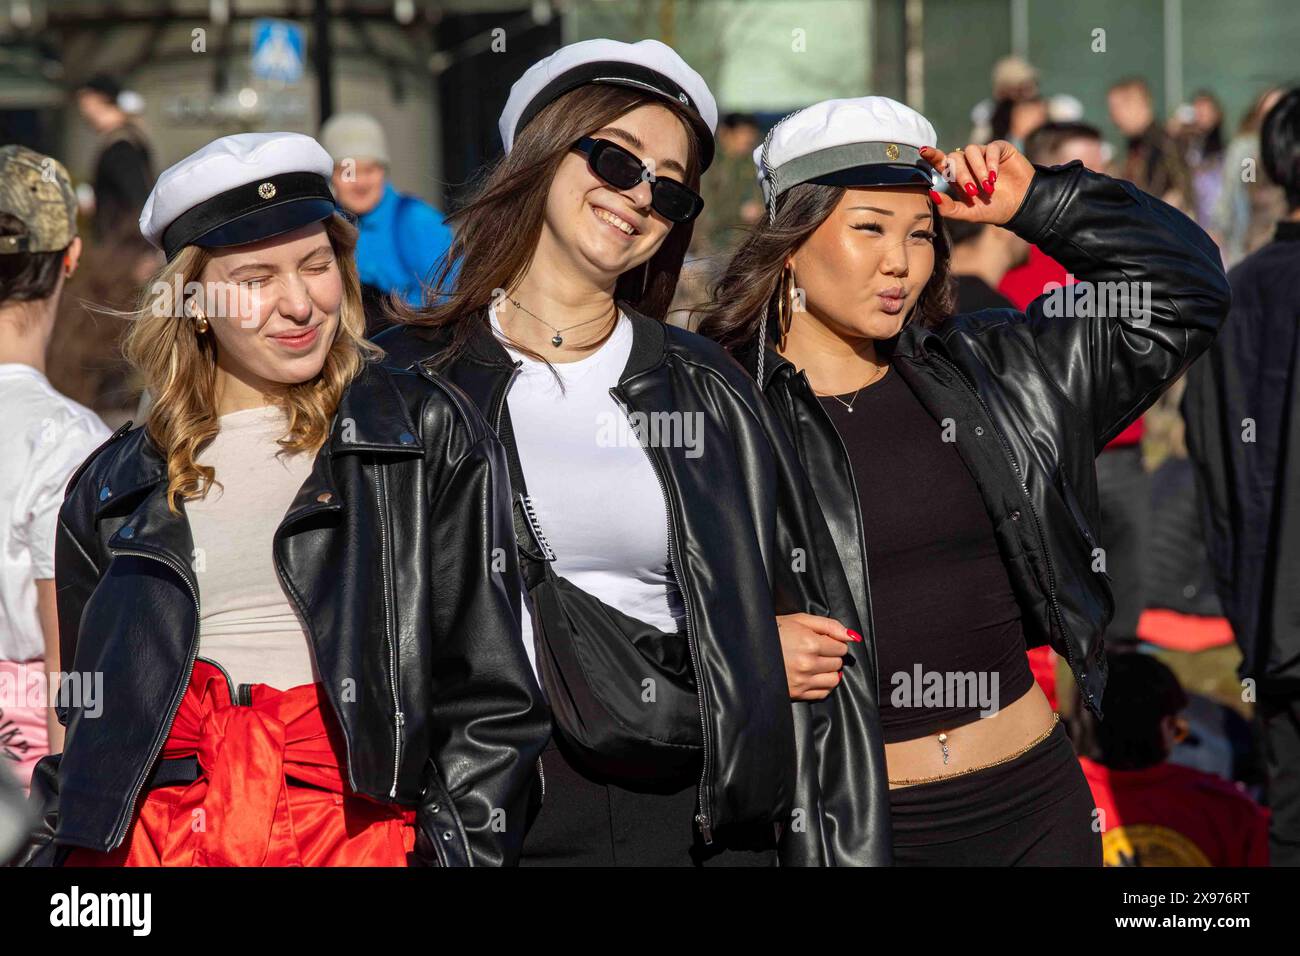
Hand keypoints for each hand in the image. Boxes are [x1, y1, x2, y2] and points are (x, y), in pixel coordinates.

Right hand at [776, 613, 862, 700]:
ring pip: (834, 679)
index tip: (822, 640)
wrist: (749, 648)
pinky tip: (812, 675)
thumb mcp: (800, 619)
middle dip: (831, 655)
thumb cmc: (774, 631)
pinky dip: (822, 684)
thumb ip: (829, 625)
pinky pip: (823, 693)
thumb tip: (853, 636)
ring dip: (829, 671)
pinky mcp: (797, 693)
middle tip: (816, 650)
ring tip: (815, 663)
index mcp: (810, 643)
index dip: (833, 642)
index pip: (841, 647)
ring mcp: (803, 681)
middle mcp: (808, 664)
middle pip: (838, 663)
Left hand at [920, 141, 1035, 225]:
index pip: (941, 163)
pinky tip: (994, 176)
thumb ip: (949, 207)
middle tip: (973, 192)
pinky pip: (990, 148)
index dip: (933, 156)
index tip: (923, 151)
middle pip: (955, 157)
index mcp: (958, 178)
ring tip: (988, 186)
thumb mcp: (969, 213)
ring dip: (977, 169)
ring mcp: (984, 155)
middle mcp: (968, 164)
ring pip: (971, 150)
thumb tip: (931, 194)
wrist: (1021, 206)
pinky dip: (990, 162)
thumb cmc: (993, 210)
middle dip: (961, 174)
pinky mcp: (1000, 149)